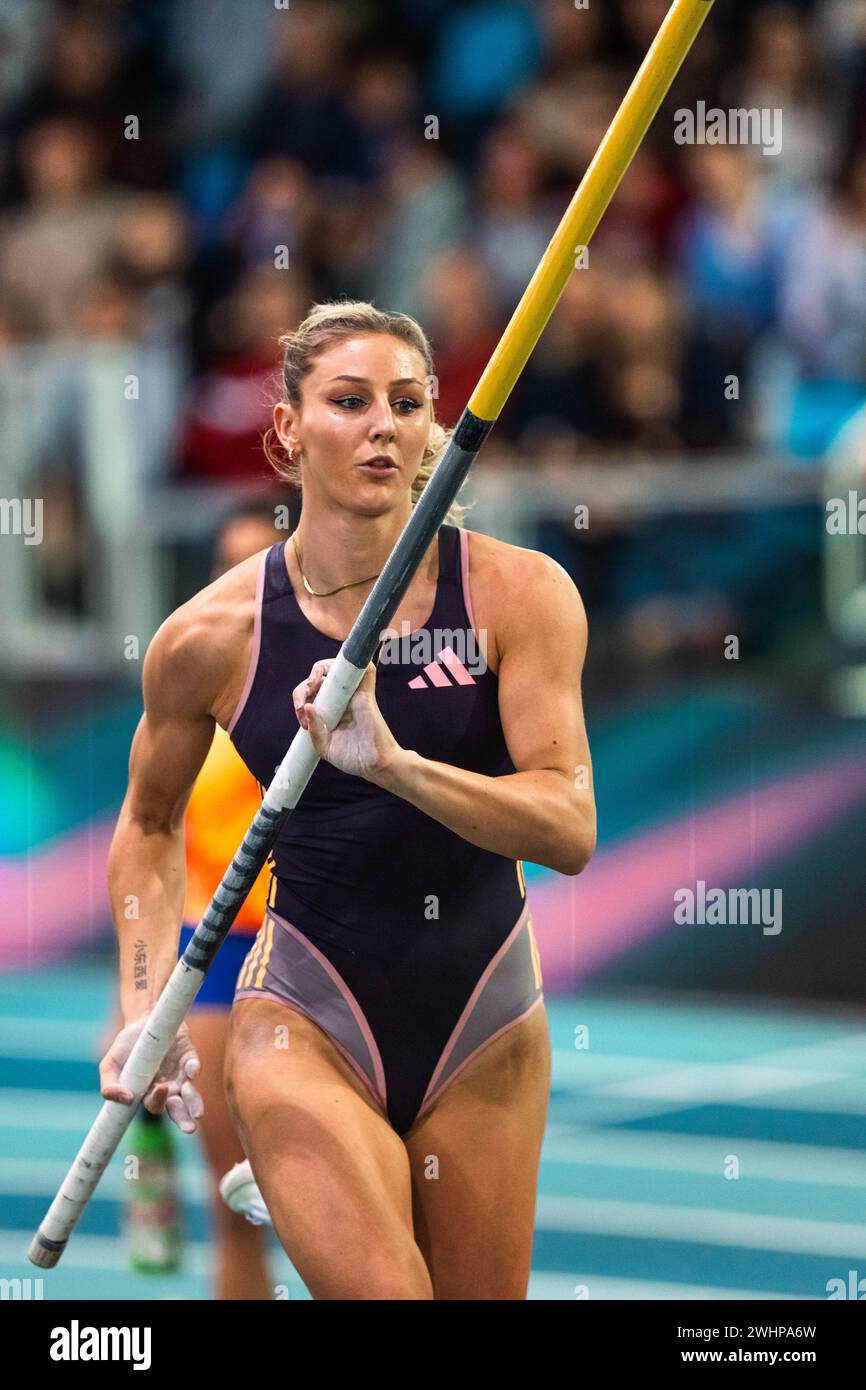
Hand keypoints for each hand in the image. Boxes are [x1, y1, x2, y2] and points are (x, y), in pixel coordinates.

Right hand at [99, 1015, 202, 1133]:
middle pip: (176, 1107)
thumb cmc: (124, 1048)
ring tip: (198, 1113)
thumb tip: (125, 1099)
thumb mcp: (109, 1066)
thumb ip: (110, 1086)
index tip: (158, 1092)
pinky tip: (192, 1070)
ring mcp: (179, 1073)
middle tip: (190, 1128)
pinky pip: (193, 1065)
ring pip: (190, 1092)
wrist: (139, 1021)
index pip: (155, 1104)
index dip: (157, 1102)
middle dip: (183, 1119)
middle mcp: (167, 1086)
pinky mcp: (189, 1056)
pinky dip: (193, 1068)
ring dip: (194, 1102)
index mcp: (148, 1092)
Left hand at [293, 657, 402, 781]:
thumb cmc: (353, 758)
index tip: (302, 719)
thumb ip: (315, 730)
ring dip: (319, 669)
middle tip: (301, 705)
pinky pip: (365, 669)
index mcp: (330, 710)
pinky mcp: (366, 693)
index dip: (301, 697)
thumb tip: (307, 707)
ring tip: (312, 683)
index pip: (311, 692)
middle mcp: (341, 699)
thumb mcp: (325, 748)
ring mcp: (354, 694)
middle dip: (304, 687)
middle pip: (320, 678)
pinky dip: (353, 659)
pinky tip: (333, 672)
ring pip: (338, 666)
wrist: (375, 765)